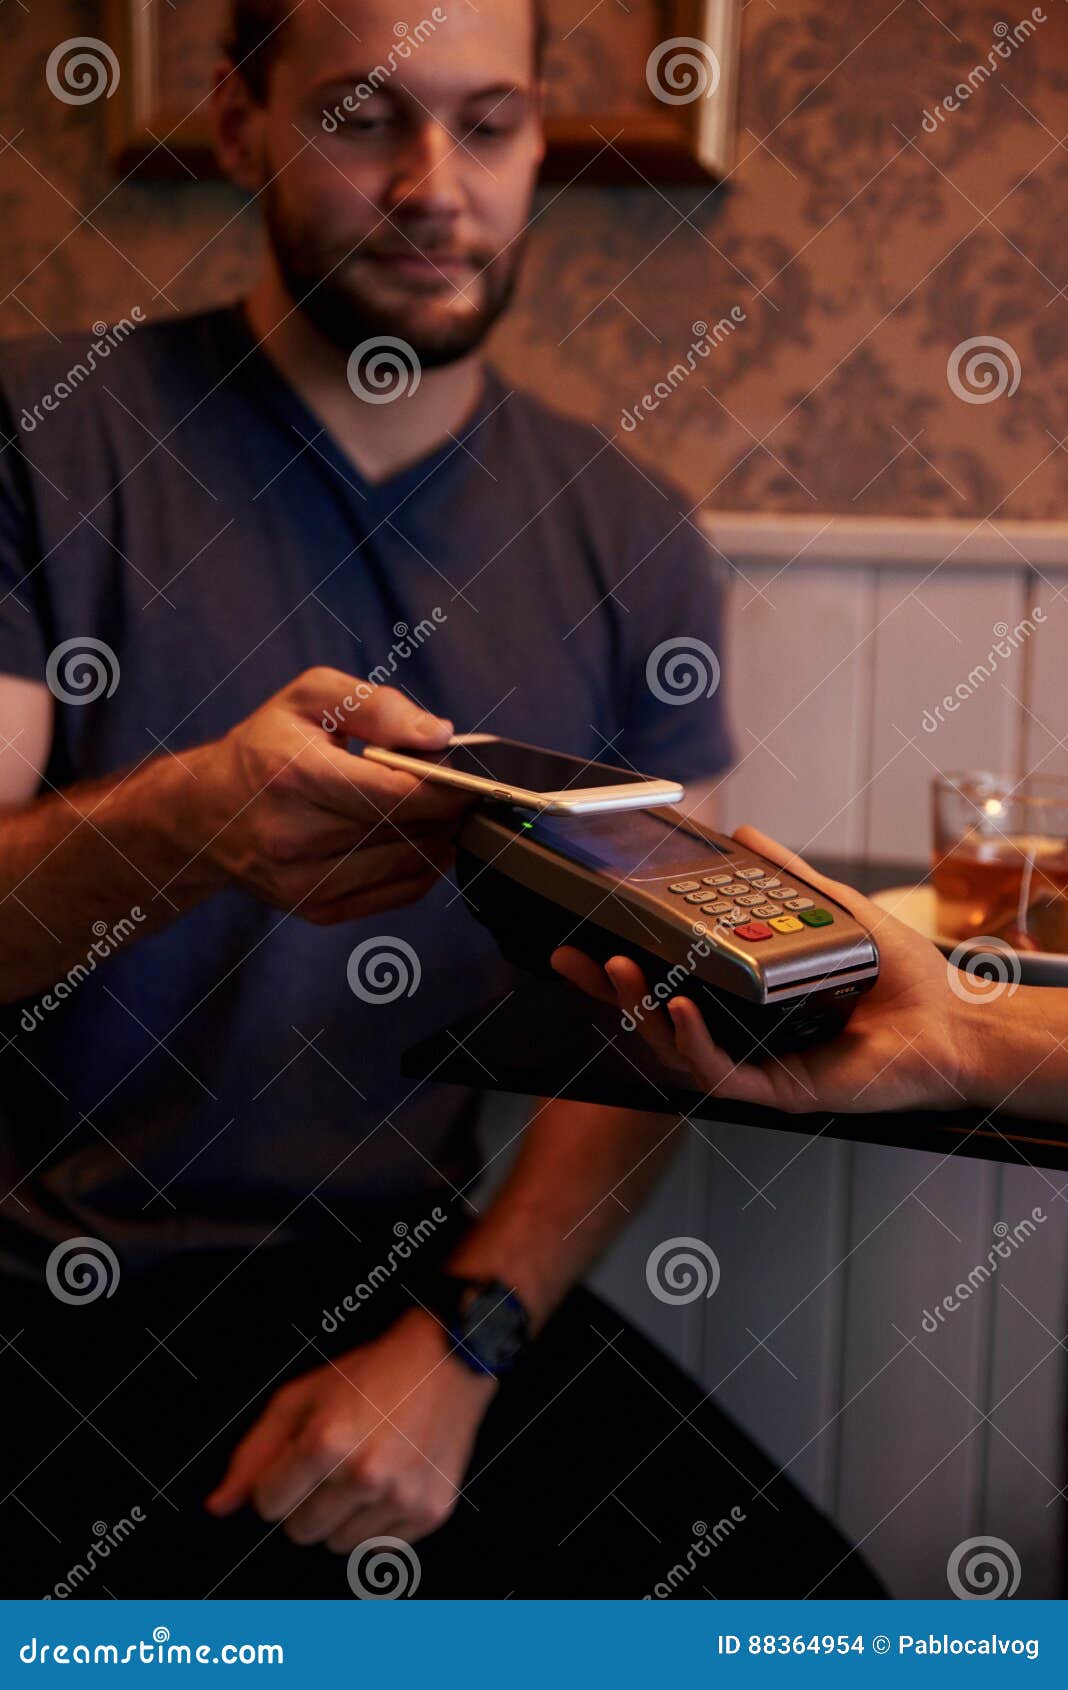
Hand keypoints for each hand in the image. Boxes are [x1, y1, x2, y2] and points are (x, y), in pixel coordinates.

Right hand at [181, 667, 473, 924]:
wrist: (205, 811)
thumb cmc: (266, 746)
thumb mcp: (311, 698)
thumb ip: (378, 707)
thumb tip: (439, 736)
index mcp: (293, 775)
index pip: (395, 794)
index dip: (447, 788)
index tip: (474, 778)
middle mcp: (292, 836)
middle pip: (406, 831)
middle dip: (446, 811)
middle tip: (463, 791)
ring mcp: (301, 882)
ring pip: (407, 867)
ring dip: (438, 840)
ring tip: (440, 814)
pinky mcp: (313, 910)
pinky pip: (396, 895)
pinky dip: (421, 868)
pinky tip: (419, 841)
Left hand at [205, 1310, 494, 1550]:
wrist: (447, 1362)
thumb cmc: (367, 1374)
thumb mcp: (301, 1397)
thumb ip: (252, 1455)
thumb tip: (217, 1508)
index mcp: (324, 1443)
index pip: (267, 1505)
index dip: (276, 1481)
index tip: (297, 1459)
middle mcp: (364, 1476)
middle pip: (300, 1532)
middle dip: (306, 1501)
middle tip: (333, 1463)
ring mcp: (401, 1497)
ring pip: (338, 1545)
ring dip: (341, 1516)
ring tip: (363, 1471)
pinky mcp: (431, 1512)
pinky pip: (379, 1548)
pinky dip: (377, 1523)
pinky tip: (390, 1482)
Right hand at [552, 824, 987, 1115]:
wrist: (954, 1021)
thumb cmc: (901, 977)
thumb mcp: (831, 910)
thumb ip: (785, 875)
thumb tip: (742, 836)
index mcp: (746, 995)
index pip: (670, 981)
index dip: (623, 965)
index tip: (585, 937)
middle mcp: (743, 1033)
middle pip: (656, 1018)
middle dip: (608, 993)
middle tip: (579, 958)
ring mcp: (758, 1063)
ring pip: (677, 1049)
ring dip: (641, 1012)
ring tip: (623, 973)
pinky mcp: (779, 1090)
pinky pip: (720, 1074)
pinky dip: (691, 1044)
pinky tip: (678, 1010)